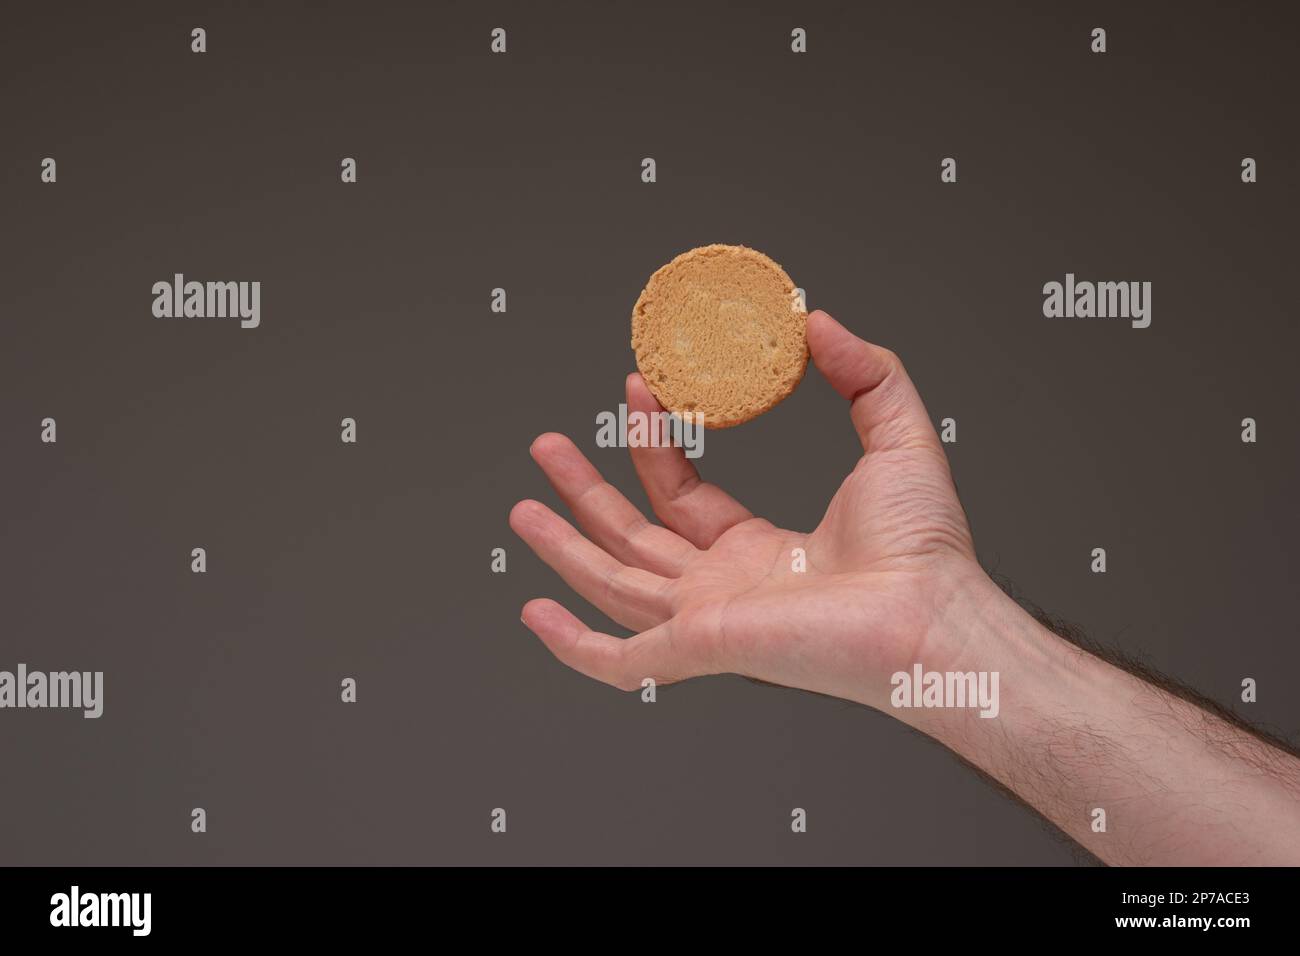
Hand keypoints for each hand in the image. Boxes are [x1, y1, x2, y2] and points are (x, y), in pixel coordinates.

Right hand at [510, 309, 998, 707]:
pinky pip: (621, 660)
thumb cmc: (923, 550)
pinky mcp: (699, 650)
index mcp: (762, 550)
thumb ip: (865, 374)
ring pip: (614, 585)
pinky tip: (534, 614)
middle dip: (585, 491)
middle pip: (634, 539)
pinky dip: (573, 645)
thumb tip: (818, 322)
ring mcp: (708, 622)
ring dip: (565, 546)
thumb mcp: (894, 435)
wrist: (929, 612)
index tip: (637, 391)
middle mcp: (727, 588)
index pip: (685, 498)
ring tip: (522, 507)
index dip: (655, 445)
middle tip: (549, 446)